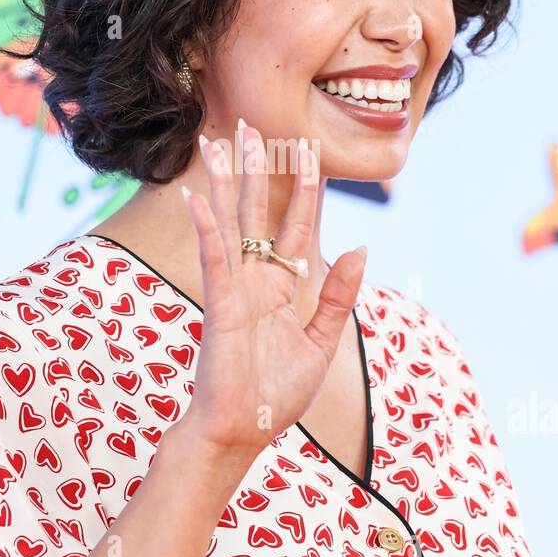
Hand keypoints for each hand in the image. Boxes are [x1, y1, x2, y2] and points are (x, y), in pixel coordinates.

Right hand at [176, 120, 366, 462]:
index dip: (305, 188)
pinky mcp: (220, 304)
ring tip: (221, 143)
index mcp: (283, 285)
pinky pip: (214, 259)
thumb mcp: (321, 342)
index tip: (310, 148)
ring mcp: (236, 287)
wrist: (244, 430)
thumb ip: (338, 296)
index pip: (296, 225)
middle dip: (258, 168)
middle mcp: (256, 278)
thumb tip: (359, 247)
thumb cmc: (277, 394)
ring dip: (227, 182)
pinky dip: (207, 229)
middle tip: (253, 125)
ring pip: (231, 223)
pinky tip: (198, 198)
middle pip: (258, 211)